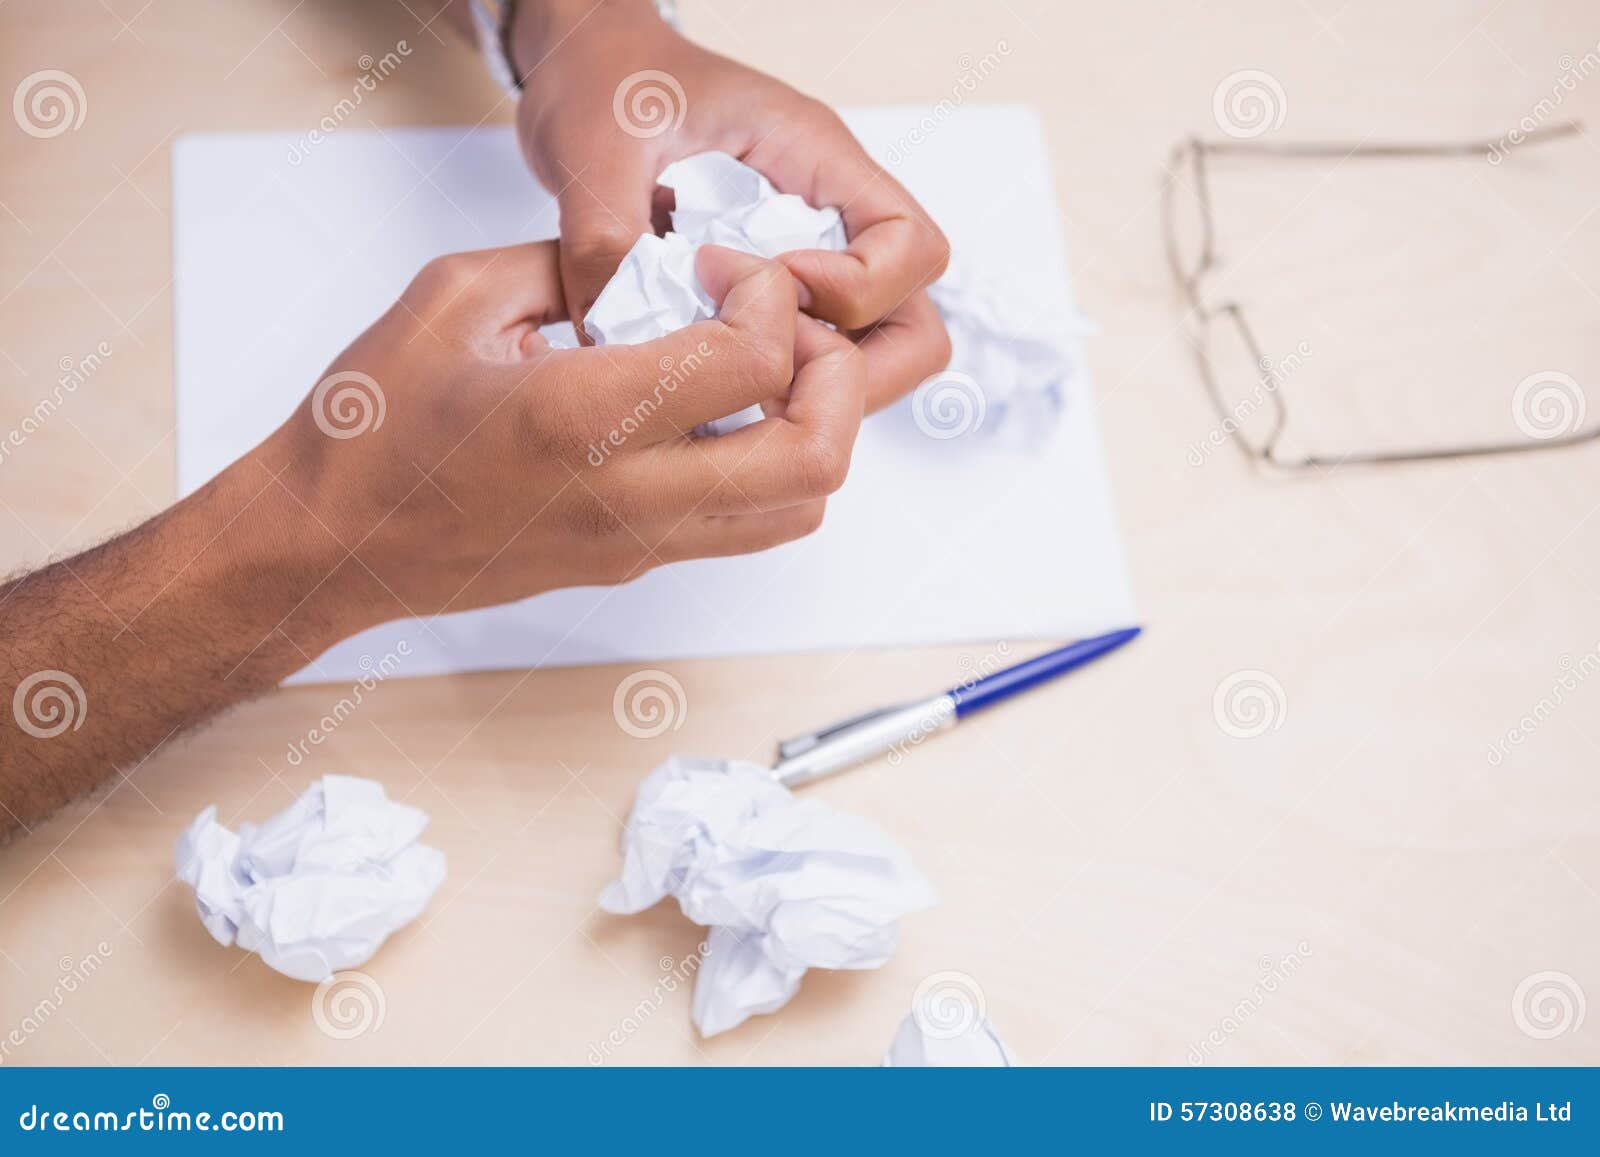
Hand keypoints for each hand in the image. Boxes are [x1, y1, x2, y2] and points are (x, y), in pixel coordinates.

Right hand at [1, 240, 889, 832]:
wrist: (331, 545)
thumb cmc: (371, 432)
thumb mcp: (457, 297)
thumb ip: (569, 262)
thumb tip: (651, 256)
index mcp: (579, 414)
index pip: (753, 363)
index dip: (773, 299)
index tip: (733, 272)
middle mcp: (626, 493)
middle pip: (813, 458)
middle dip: (837, 378)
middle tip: (795, 329)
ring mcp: (638, 542)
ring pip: (798, 508)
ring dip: (816, 432)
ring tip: (771, 374)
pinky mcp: (634, 564)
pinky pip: (748, 528)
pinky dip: (774, 469)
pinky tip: (726, 417)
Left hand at [510, 0, 950, 408]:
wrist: (584, 66)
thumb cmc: (607, 76)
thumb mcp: (595, 149)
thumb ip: (606, 241)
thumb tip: (617, 338)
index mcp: (814, 156)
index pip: (910, 244)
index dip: (857, 291)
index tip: (776, 294)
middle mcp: (830, 212)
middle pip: (912, 318)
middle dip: (855, 366)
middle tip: (765, 366)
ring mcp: (809, 256)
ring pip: (872, 351)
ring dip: (816, 383)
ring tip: (735, 380)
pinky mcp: (772, 293)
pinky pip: (814, 356)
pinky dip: (779, 386)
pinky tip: (715, 384)